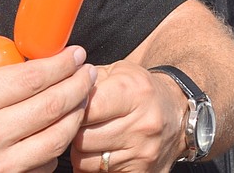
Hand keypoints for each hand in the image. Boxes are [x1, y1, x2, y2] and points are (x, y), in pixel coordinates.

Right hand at [0, 46, 96, 171]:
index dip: (59, 64)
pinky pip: (46, 163)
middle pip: (51, 106)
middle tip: (87, 72)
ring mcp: (2, 166)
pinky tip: (59, 129)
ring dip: (76, 114)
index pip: (30, 78)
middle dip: (77, 85)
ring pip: (57, 137)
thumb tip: (27, 63)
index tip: (73, 54)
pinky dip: (57, 145)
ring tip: (81, 97)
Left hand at [70, 61, 185, 171]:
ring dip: (78, 150)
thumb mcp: (117, 71)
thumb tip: (56, 84)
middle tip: (72, 121)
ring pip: (86, 160)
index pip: (87, 108)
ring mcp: (143, 153)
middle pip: (82, 137)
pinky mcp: (142, 172)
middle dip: (70, 130)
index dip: (69, 107)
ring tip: (84, 135)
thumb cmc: (140, 89)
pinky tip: (96, 150)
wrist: (177, 113)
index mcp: (134, 93)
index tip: (64, 103)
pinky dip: (92, 164)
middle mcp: (142, 125)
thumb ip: (86, 77)